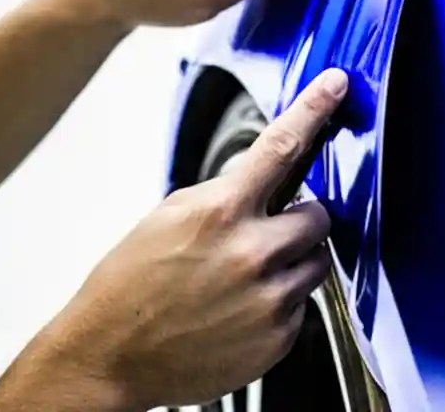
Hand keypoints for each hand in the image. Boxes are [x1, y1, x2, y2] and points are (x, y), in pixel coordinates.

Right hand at [4, 69, 347, 409]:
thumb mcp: (170, 217)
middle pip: (317, 216)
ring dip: (293, 262)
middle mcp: (252, 253)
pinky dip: (280, 304)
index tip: (336, 86)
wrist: (108, 357)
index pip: (281, 146)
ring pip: (317, 262)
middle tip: (266, 234)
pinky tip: (241, 311)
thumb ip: (226, 194)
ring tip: (246, 278)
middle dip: (298, 220)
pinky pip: (303, 306)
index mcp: (220, 212)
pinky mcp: (279, 338)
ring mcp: (269, 299)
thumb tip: (264, 177)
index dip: (314, 110)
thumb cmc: (130, 286)